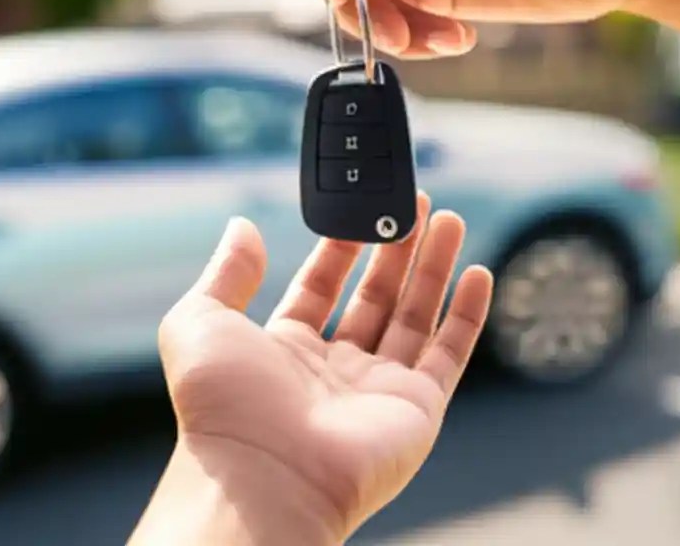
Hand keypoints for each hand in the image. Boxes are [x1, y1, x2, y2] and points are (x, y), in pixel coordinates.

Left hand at [130, 194, 492, 544]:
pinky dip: (468, 314)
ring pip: (416, 317)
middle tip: (415, 202)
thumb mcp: (200, 322)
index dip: (342, 247)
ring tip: (451, 219)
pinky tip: (479, 273)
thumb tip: (241, 228)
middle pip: (375, 297)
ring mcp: (379, 390)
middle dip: (396, 248)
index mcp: (284, 352)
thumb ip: (226, 273)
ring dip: (435, 268)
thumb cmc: (225, 408)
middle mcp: (334, 371)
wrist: (265, 478)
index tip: (361, 207)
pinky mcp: (417, 408)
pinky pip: (450, 354)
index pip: (321, 287)